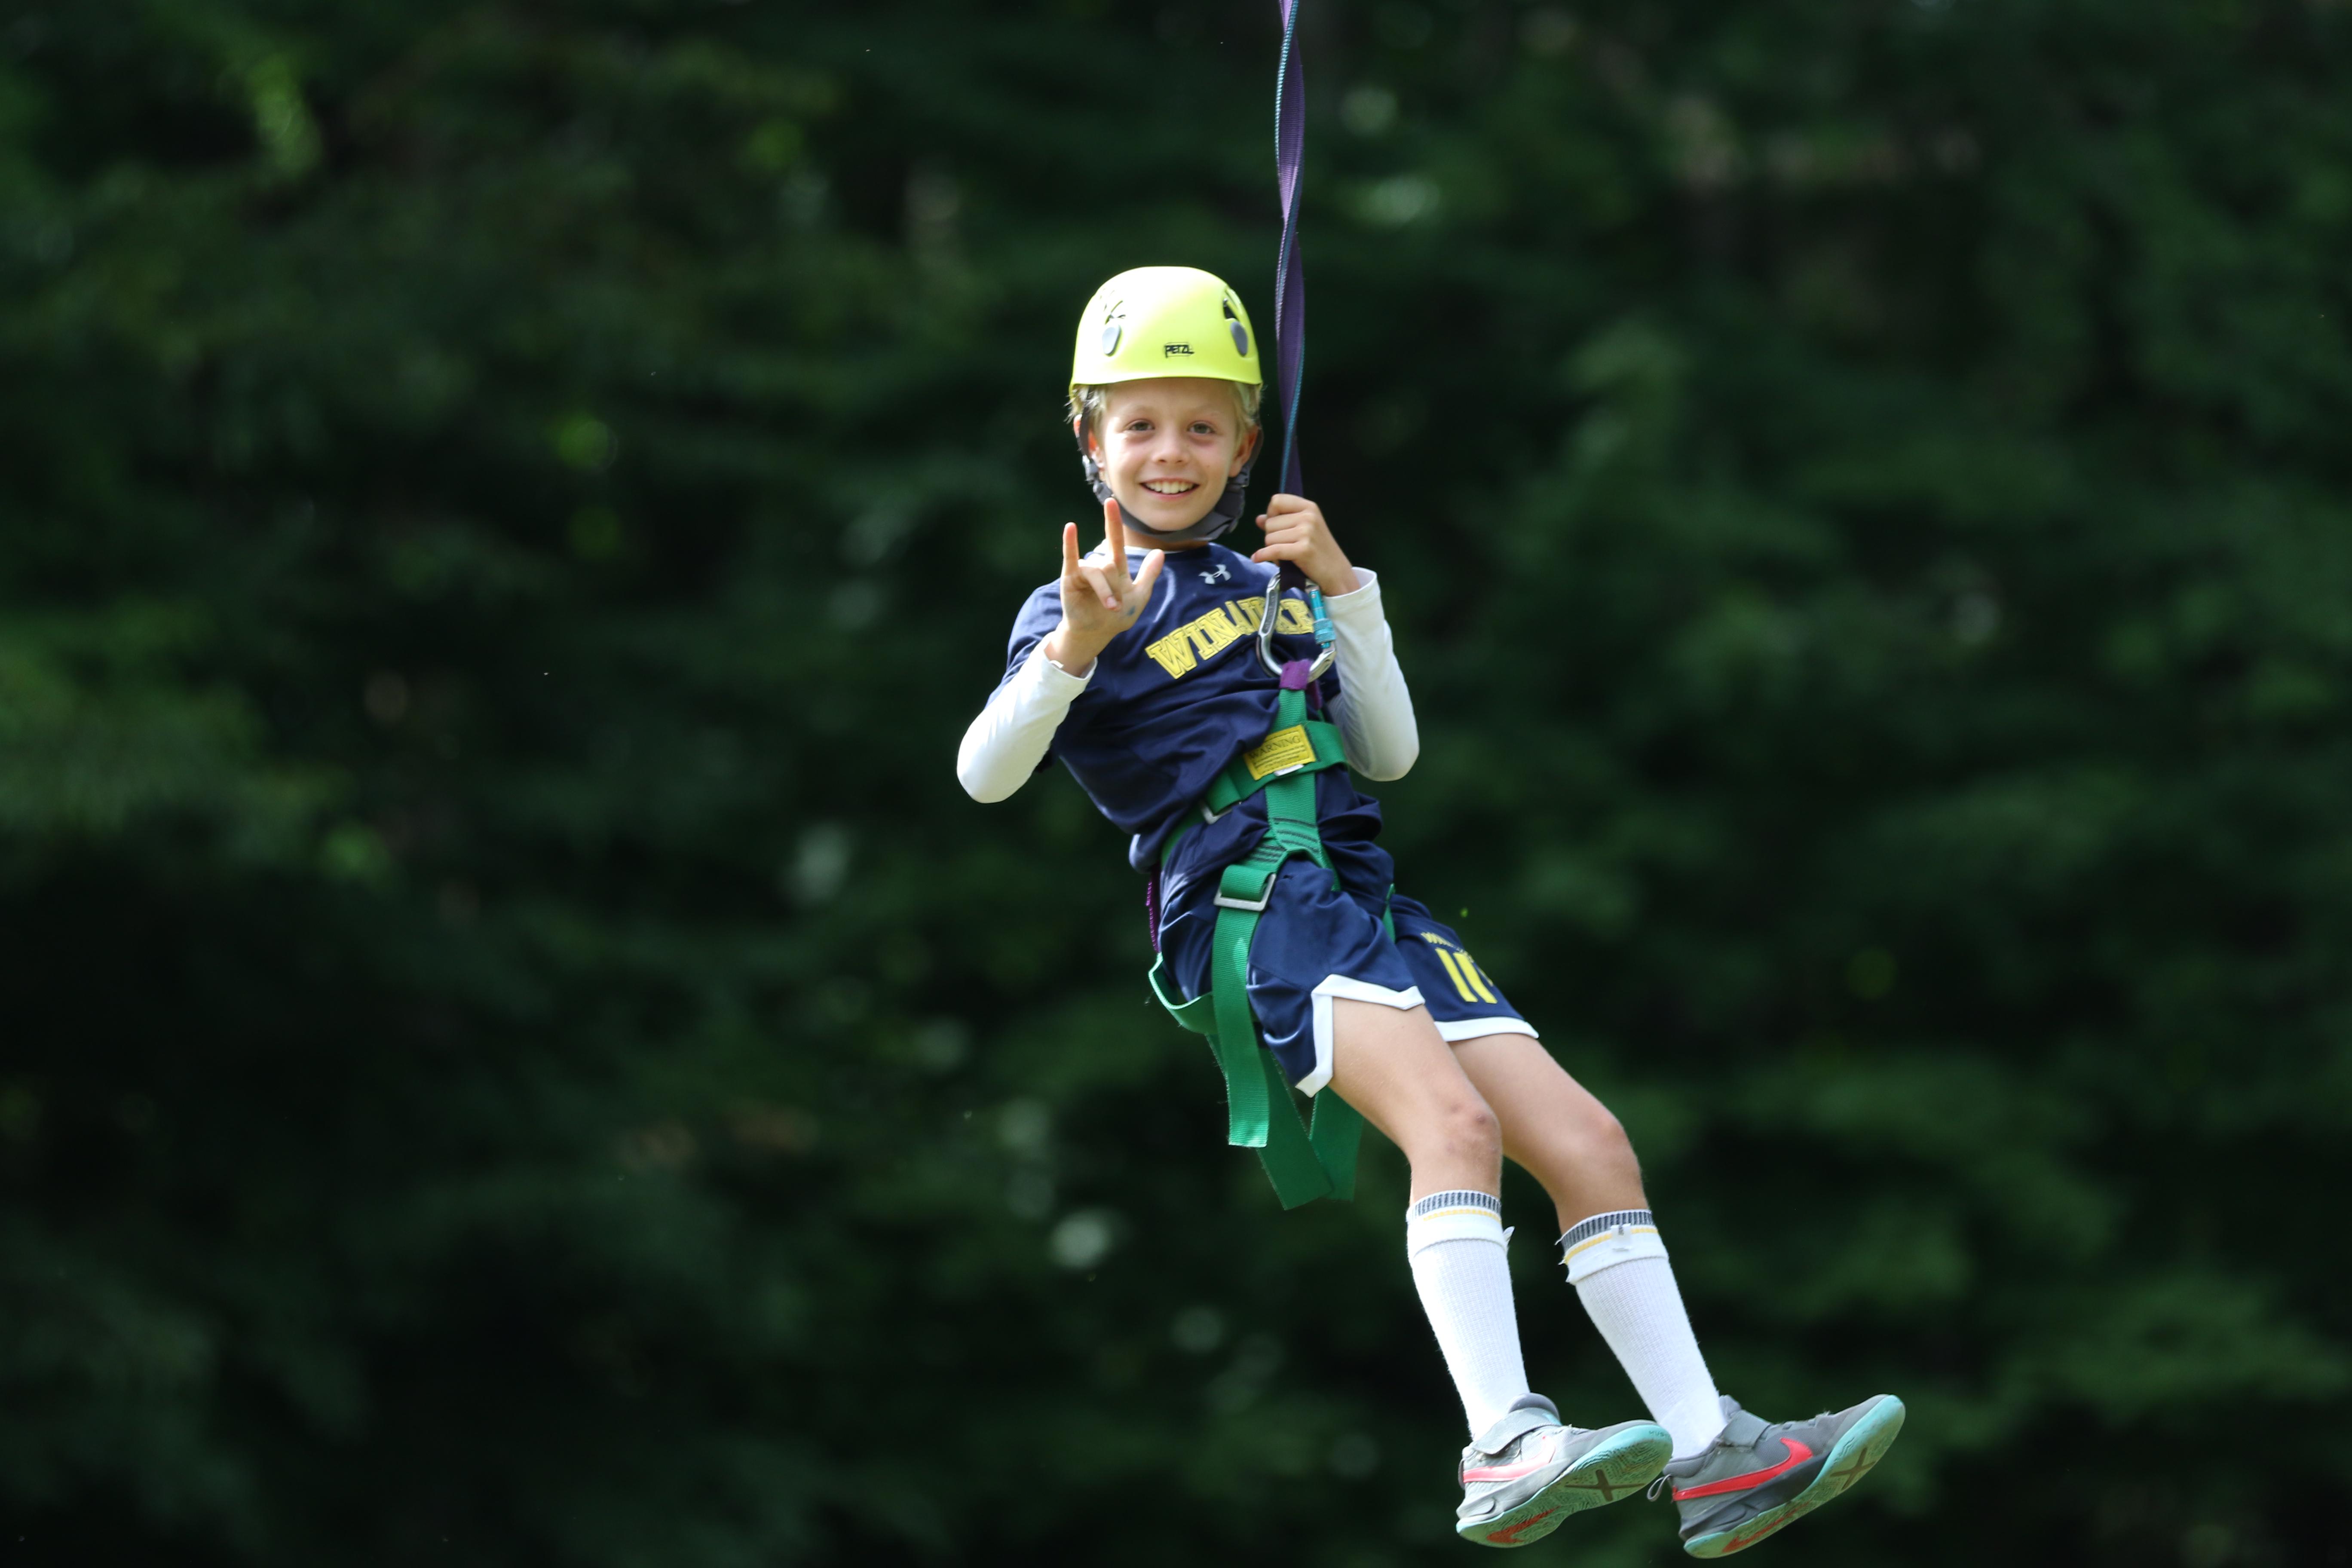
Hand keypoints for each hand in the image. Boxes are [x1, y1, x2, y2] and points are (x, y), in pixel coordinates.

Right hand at [1042, 498, 1164, 675]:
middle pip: (1110, 563)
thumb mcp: (1139, 596)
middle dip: (1115, 587)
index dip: (1114, 522)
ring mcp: (1084, 570)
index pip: (1116, 540)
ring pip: (1098, 572)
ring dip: (1105, 593)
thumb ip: (1149, 575)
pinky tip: (1071, 528)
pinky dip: (1070, 543)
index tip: (1111, 501)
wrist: (1095, 633)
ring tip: (1111, 608)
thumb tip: (1160, 552)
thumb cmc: (1117, 616)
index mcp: (1115, 566)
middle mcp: (1099, 565)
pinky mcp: (1070, 577)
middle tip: (1116, 605)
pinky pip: (1071, 558)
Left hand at [1251, 493, 1358, 598]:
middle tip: (1285, 546)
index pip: (1277, 500)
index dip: (1271, 514)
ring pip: (1269, 538)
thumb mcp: (1304, 530)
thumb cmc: (1318, 551)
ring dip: (1272, 549)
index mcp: (1309, 507)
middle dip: (1272, 537)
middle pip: (1270, 523)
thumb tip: (1259, 519)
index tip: (1276, 526)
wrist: (1336, 572)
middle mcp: (1308, 516)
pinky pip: (1273, 550)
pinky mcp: (1303, 549)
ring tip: (1287, 555)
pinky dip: (1263, 555)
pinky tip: (1257, 558)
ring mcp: (1307, 532)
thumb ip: (1282, 522)